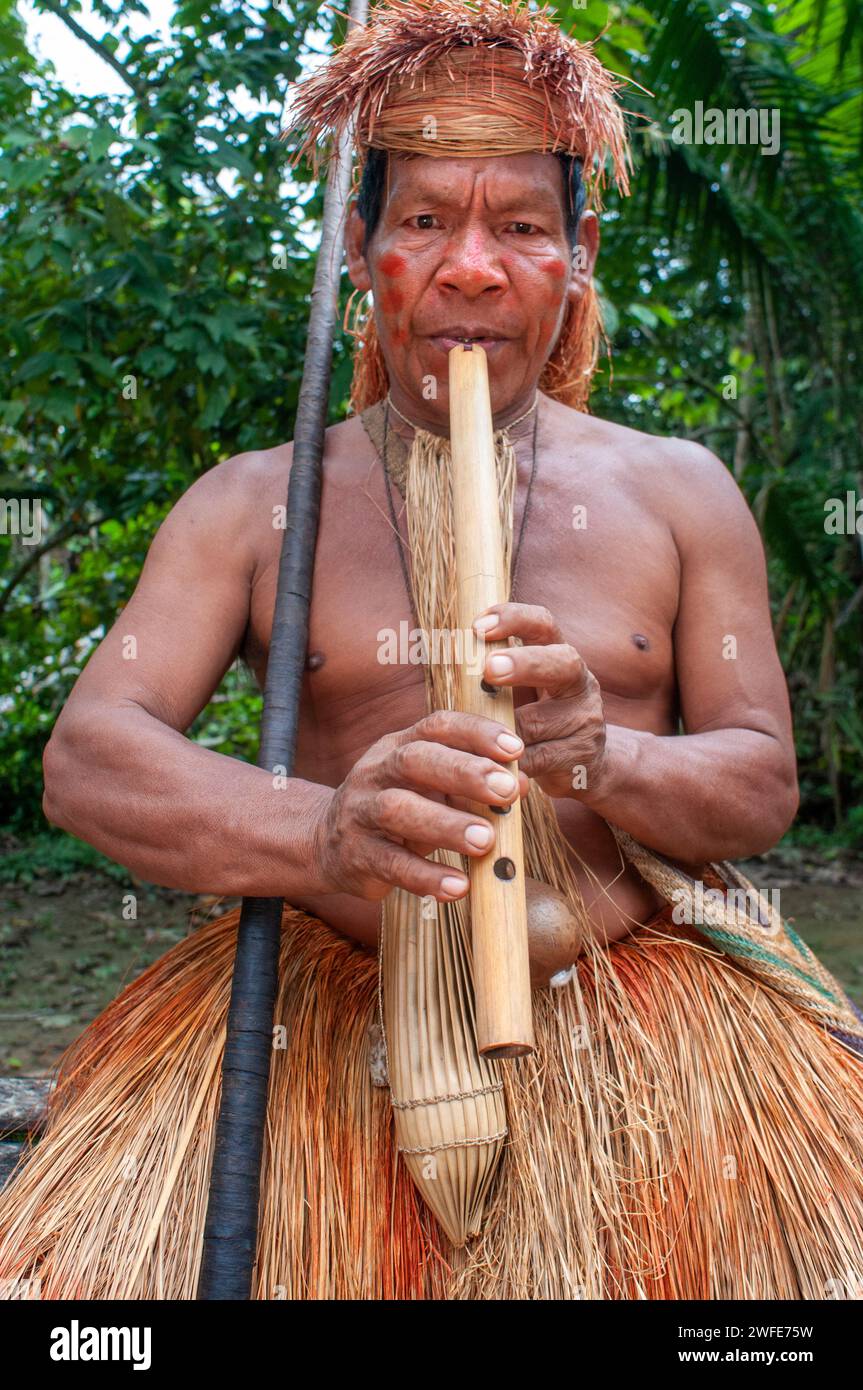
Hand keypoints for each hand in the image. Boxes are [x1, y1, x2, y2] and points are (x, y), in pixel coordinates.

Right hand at [312, 710, 528, 902]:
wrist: (327, 843)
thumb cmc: (400, 810)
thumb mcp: (434, 790)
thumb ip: (475, 785)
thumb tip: (523, 783)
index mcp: (399, 746)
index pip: (437, 726)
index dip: (476, 733)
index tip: (516, 749)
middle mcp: (376, 771)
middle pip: (415, 760)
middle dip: (464, 773)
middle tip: (506, 790)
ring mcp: (361, 812)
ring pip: (398, 810)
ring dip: (445, 825)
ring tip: (485, 842)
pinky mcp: (355, 855)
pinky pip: (390, 864)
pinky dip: (426, 876)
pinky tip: (457, 887)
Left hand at [473, 602, 606, 799]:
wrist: (581, 765)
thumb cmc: (531, 718)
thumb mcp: (515, 691)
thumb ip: (489, 676)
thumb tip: (442, 655)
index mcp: (557, 655)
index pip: (543, 624)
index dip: (514, 619)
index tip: (477, 627)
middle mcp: (579, 681)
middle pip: (562, 662)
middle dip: (524, 664)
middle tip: (489, 669)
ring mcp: (586, 719)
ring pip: (540, 722)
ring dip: (502, 729)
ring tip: (474, 734)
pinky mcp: (583, 756)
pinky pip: (539, 760)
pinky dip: (510, 763)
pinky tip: (489, 764)